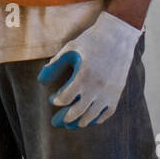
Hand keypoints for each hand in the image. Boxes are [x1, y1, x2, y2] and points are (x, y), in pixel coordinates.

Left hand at [37, 11, 141, 128]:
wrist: (118, 35)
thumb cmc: (91, 40)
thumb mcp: (70, 48)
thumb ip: (55, 65)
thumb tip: (41, 80)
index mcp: (83, 75)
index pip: (66, 98)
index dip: (57, 100)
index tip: (53, 99)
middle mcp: (96, 87)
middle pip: (77, 112)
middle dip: (65, 118)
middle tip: (58, 121)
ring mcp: (108, 92)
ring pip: (92, 116)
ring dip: (80, 121)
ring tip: (73, 123)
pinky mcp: (117, 93)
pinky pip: (107, 113)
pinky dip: (98, 119)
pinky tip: (90, 119)